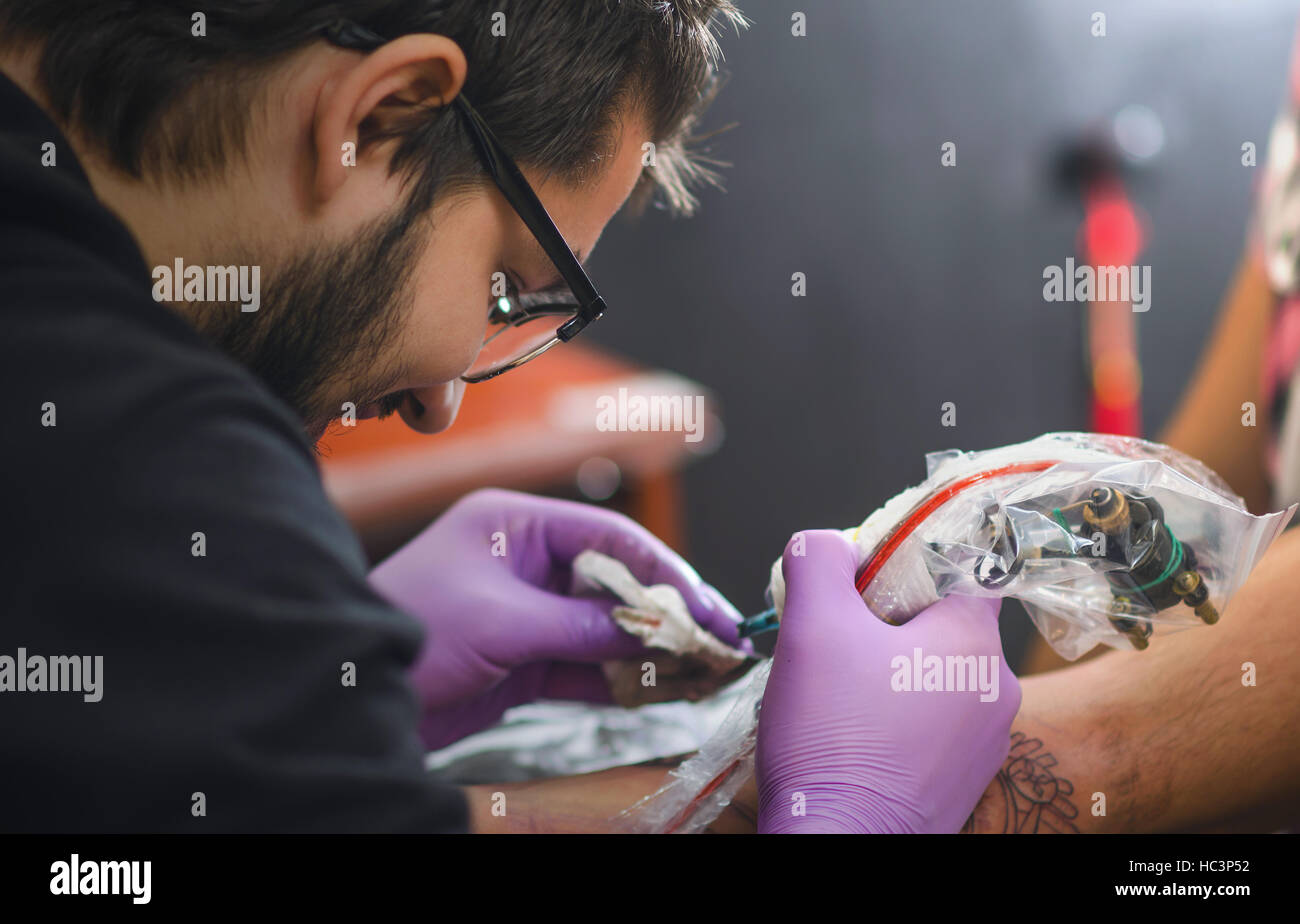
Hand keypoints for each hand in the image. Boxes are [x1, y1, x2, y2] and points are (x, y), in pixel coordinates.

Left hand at [369, 488, 745, 749]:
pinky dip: (618, 680)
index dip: (663, 570)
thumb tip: (652, 629)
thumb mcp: (502, 624)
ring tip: (703, 669)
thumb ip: (581, 625)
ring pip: (604, 628)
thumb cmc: (411, 632)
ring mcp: (525, 612)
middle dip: (665, 612)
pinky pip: (583, 665)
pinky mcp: (520, 659)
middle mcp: (525, 562)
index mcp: (515, 525)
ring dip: (650, 650)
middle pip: (614, 583)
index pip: (608, 538)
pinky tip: (657, 692)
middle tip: (720, 639)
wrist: (349, 698)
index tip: (706, 605)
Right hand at [756, 530, 1019, 832]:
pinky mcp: (964, 785)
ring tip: (837, 695)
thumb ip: (819, 562)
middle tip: (834, 642)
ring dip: (891, 674)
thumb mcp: (811, 625)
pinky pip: (933, 729)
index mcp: (975, 642)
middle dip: (887, 624)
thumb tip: (827, 543)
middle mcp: (997, 691)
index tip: (859, 583)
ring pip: (936, 679)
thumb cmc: (832, 734)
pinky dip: (898, 721)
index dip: (907, 564)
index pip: (962, 569)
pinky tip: (855, 737)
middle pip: (943, 626)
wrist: (839, 846)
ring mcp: (985, 745)